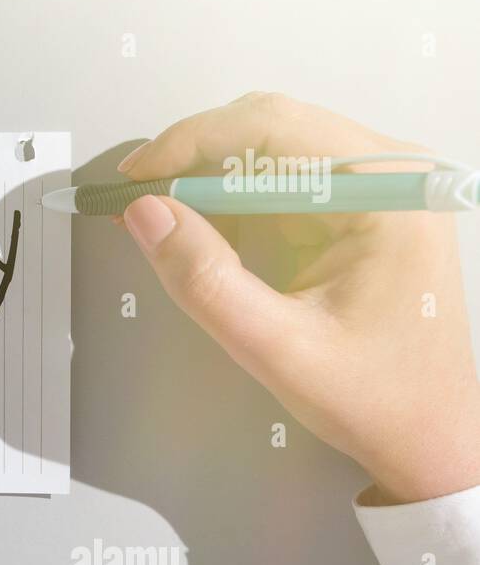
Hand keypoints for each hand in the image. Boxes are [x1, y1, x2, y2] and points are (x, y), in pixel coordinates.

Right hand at [118, 92, 479, 504]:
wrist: (430, 438)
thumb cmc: (373, 399)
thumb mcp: (277, 349)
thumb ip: (206, 282)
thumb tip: (144, 213)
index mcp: (389, 193)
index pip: (275, 129)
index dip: (192, 142)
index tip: (134, 177)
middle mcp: (390, 172)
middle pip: (272, 127)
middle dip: (195, 155)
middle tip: (136, 197)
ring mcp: (376, 186)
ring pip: (271, 148)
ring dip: (208, 174)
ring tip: (158, 214)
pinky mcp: (356, 208)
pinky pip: (281, 179)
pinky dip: (230, 197)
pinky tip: (198, 229)